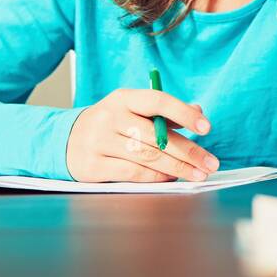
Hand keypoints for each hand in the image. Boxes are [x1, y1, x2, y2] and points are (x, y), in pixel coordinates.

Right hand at [65, 88, 219, 181]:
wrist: (66, 140)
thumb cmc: (112, 124)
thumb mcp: (133, 110)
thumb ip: (165, 112)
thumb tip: (198, 112)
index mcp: (123, 98)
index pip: (158, 101)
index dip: (184, 113)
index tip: (206, 128)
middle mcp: (110, 117)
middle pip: (156, 136)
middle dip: (189, 152)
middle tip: (210, 163)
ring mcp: (99, 142)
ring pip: (146, 156)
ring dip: (177, 168)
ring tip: (197, 174)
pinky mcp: (93, 166)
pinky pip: (132, 173)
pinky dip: (155, 177)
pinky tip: (171, 178)